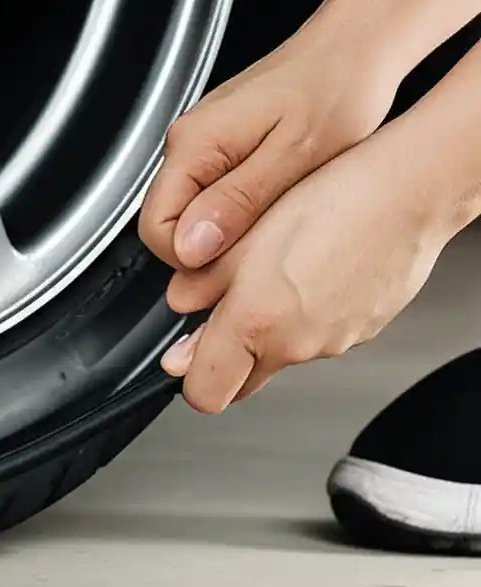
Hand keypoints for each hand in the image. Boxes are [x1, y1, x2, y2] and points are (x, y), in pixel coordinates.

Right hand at [140, 30, 399, 269]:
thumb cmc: (336, 90)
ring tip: (282, 210)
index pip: (154, 228)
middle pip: (169, 224)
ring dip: (232, 230)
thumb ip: (237, 202)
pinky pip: (213, 199)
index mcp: (195, 143)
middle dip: (213, 245)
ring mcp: (201, 146)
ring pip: (192, 215)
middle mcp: (187, 143)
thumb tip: (190, 247)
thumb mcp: (294, 156)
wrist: (353, 49)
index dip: (192, 256)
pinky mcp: (220, 149)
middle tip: (272, 232)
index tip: (240, 254)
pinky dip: (243, 212)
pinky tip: (281, 198)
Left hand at [156, 127, 455, 412]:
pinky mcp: (362, 330)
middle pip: (243, 382)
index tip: (183, 354)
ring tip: (275, 274)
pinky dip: (306, 316)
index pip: (205, 394)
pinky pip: (319, 336)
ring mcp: (334, 342)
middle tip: (223, 311)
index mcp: (256, 324)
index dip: (190, 376)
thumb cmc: (330, 203)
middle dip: (226, 359)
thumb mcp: (239, 237)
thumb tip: (178, 306)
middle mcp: (296, 345)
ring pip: (283, 355)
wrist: (408, 193)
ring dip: (268, 331)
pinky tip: (312, 272)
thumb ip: (198, 284)